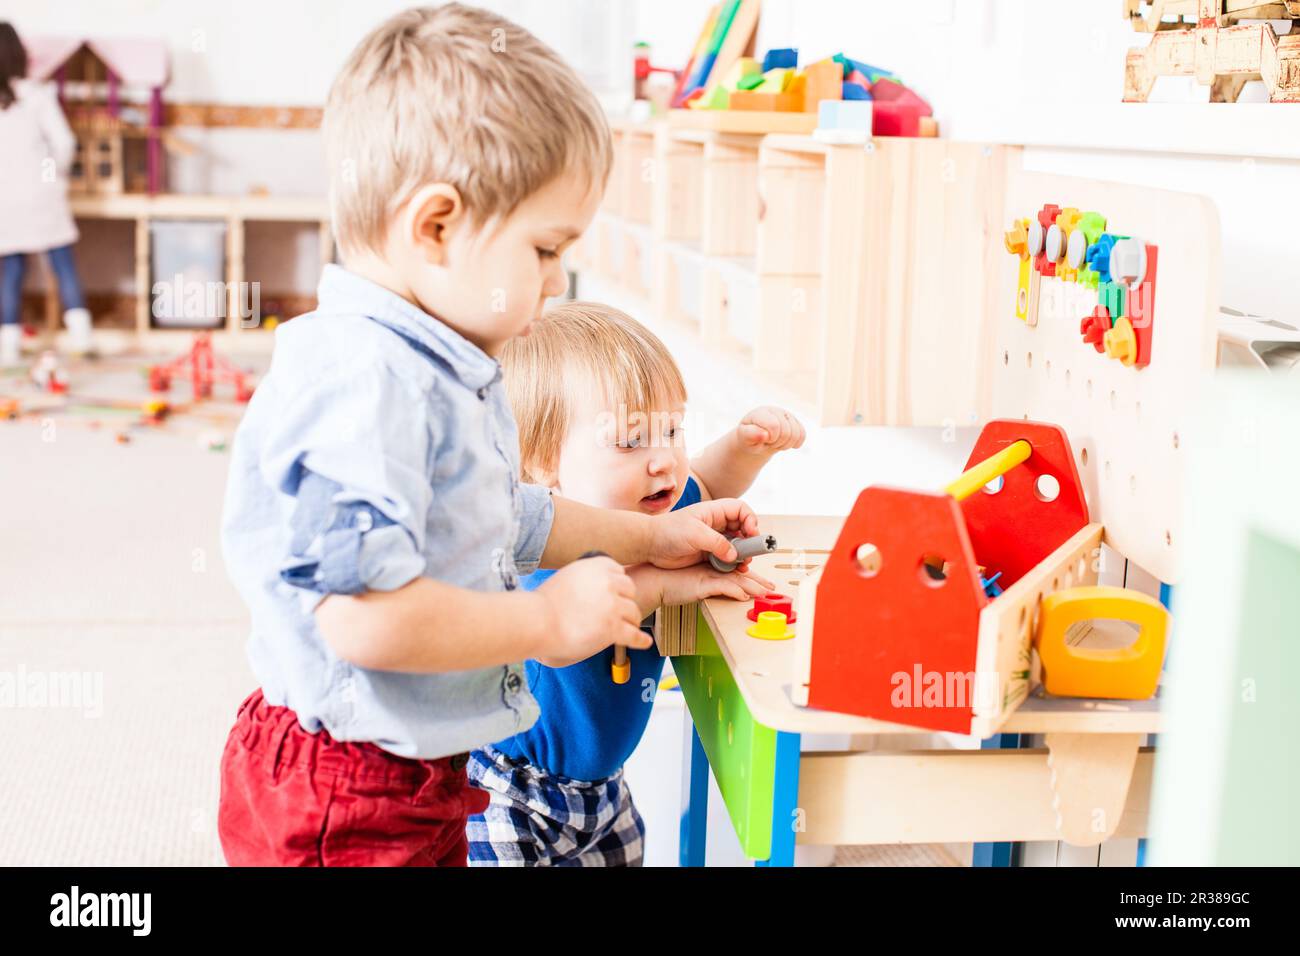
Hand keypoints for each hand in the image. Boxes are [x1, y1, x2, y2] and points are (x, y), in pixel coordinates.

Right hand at [533, 556, 650, 667]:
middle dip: (625, 602)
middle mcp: (608, 582)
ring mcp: (612, 605)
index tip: (615, 595)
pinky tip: (644, 642)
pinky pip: (634, 635)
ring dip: (630, 621)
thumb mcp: (568, 576)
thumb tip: (597, 586)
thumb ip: (586, 577)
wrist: (536, 622)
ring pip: (634, 613)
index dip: (618, 586)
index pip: (620, 573)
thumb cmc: (545, 603)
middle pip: (630, 591)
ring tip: (626, 628)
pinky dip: (640, 640)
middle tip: (619, 613)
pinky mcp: (612, 628)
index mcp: (597, 565)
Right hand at [628, 563, 775, 613]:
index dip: (751, 577)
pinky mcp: (701, 584)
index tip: (763, 584)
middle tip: (772, 588)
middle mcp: (712, 570)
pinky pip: (721, 587)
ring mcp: (707, 576)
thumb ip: (711, 586)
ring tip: (765, 592)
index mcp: (711, 568)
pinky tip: (743, 596)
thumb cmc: (670, 582)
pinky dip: (733, 591)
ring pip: (735, 579)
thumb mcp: (694, 583)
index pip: (736, 572)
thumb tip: (733, 593)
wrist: (653, 580)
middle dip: (758, 582)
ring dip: (751, 586)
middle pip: (740, 575)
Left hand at [645, 498, 758, 569]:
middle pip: (742, 528)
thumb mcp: (695, 534)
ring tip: (744, 564)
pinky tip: (735, 570)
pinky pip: (727, 558)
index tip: (752, 533)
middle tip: (752, 552)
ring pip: (736, 545)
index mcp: (713, 511)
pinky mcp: (708, 554)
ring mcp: (712, 539)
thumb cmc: (668, 532)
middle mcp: (715, 524)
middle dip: (750, 540)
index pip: (740, 510)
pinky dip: (733, 564)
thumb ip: (717, 543)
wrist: (649, 544)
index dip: (750, 519)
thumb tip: (735, 555)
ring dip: (743, 554)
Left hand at [736, 406, 805, 456]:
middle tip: (768, 443)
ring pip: (797, 434)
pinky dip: (795, 443)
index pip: (775, 425)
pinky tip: (784, 443)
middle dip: (778, 443)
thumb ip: (751, 435)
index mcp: (761, 412)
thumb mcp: (744, 438)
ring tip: (775, 443)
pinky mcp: (795, 422)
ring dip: (786, 444)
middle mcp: (775, 410)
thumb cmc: (748, 438)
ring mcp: (786, 415)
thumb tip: (764, 434)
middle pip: (787, 432)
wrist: (756, 440)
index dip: (771, 438)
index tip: (764, 440)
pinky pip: (802, 435)